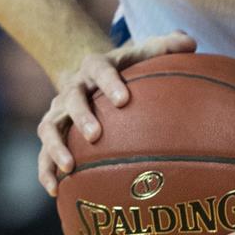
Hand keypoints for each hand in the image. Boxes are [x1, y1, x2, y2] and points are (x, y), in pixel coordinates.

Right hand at [36, 31, 196, 194]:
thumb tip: (192, 43)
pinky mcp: (51, 131)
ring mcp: (58, 110)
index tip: (123, 100)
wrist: (86, 74)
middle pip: (72, 99)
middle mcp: (73, 87)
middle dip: (82, 116)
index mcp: (95, 66)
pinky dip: (45, 171)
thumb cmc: (125, 67)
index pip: (100, 70)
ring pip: (50, 127)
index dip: (110, 84)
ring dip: (56, 147)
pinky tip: (55, 191)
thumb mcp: (143, 52)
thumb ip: (167, 46)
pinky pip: (43, 152)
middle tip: (95, 135)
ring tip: (69, 168)